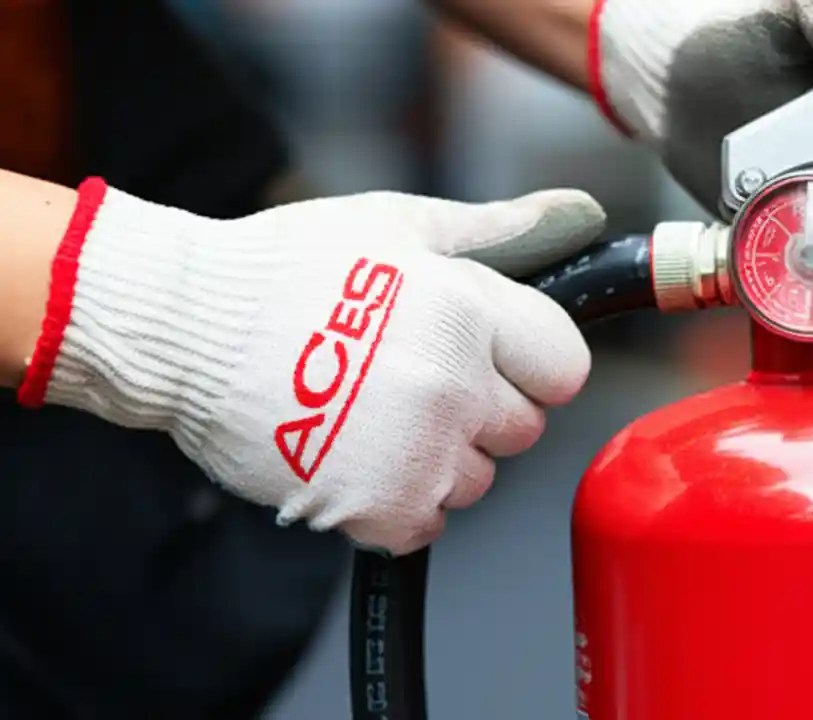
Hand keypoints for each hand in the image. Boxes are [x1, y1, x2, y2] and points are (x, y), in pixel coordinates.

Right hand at [19, 179, 604, 554]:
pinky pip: (427, 523)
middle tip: (417, 379)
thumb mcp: (397, 225)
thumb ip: (498, 230)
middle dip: (483, 408)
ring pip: (476, 480)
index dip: (533, 363)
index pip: (565, 368)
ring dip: (441, 458)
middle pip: (523, 429)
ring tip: (376, 414)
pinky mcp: (373, 507)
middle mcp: (452, 387)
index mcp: (468, 312)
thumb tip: (577, 217)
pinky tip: (357, 454)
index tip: (500, 360)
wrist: (181, 328)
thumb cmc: (283, 268)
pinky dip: (398, 502)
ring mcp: (415, 454)